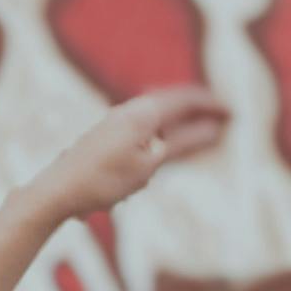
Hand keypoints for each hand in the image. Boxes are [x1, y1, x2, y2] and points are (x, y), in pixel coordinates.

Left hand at [57, 86, 230, 214]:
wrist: (57, 191)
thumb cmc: (104, 181)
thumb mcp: (150, 165)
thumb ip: (182, 144)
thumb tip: (211, 129)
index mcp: (143, 113)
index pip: (185, 99)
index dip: (211, 104)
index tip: (232, 111)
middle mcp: (129, 110)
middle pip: (172, 101)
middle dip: (198, 107)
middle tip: (222, 115)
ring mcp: (116, 120)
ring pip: (157, 112)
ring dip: (181, 117)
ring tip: (200, 127)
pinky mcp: (107, 134)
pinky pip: (145, 124)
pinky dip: (164, 129)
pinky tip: (165, 141)